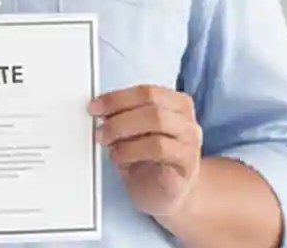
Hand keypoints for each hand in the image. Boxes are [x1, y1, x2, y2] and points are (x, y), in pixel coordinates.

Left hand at [89, 84, 201, 219]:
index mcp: (175, 104)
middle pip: (152, 104)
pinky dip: (133, 150)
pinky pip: (160, 149)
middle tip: (100, 128)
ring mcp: (189, 142)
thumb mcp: (133, 133)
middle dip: (119, 114)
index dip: (117, 98)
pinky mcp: (186, 164)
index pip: (147, 92)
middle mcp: (186, 120)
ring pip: (158, 121)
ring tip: (108, 142)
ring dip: (124, 131)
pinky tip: (121, 157)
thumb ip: (123, 117)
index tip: (96, 107)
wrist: (167, 195)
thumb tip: (100, 109)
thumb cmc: (150, 161)